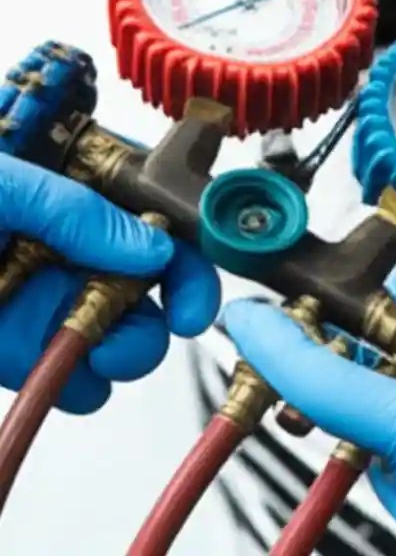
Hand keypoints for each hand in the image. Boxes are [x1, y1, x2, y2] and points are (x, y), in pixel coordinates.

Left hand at [0, 154, 219, 413]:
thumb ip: (71, 209)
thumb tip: (152, 244)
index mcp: (67, 185)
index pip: (156, 209)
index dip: (189, 246)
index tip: (199, 284)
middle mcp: (64, 242)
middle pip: (156, 279)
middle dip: (169, 308)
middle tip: (164, 320)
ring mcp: (41, 296)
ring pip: (126, 331)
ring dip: (131, 350)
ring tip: (103, 352)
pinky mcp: (14, 348)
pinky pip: (73, 377)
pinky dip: (82, 387)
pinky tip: (66, 378)